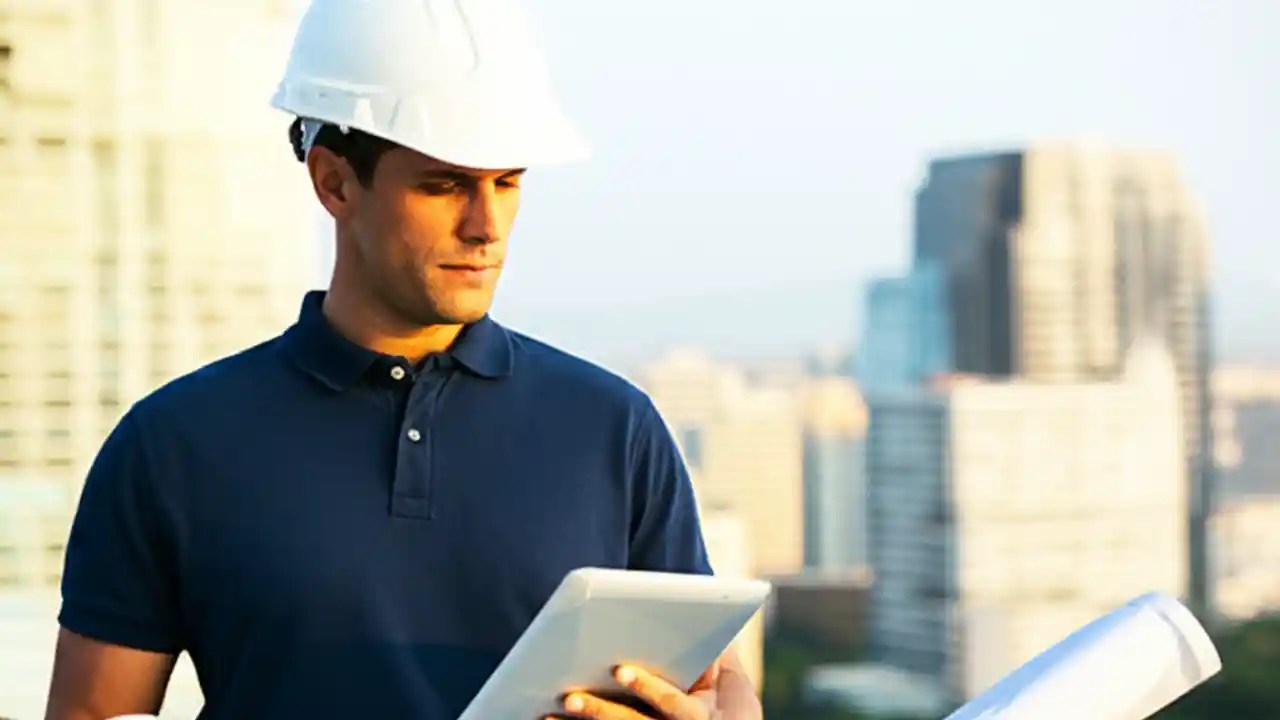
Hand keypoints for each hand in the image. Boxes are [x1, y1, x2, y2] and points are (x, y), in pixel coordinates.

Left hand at [550, 664, 720, 719]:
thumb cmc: (729, 705)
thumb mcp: (731, 682)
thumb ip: (717, 654)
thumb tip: (703, 617)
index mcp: (700, 718)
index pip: (675, 706)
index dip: (650, 688)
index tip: (620, 670)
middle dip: (603, 712)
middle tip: (571, 697)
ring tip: (551, 715)